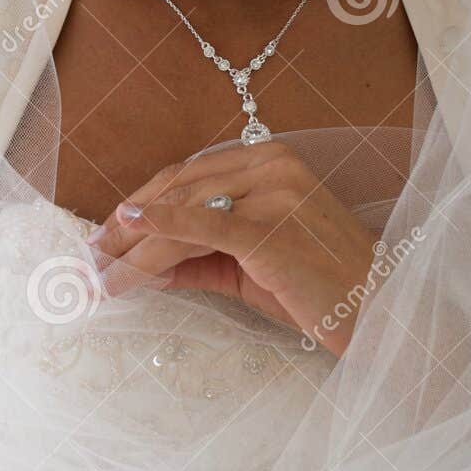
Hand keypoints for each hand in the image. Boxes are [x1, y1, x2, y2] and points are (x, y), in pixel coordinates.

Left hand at [88, 139, 387, 356]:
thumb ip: (199, 260)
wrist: (378, 310)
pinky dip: (163, 227)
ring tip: (103, 274)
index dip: (142, 202)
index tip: (107, 232)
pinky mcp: (272, 229)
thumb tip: (145, 267)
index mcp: (270, 160)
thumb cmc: (319, 288)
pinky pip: (205, 225)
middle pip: (180, 189)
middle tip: (91, 256)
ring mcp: (274, 193)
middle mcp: (272, 165)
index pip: (189, 176)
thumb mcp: (251, 267)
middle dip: (127, 224)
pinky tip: (131, 232)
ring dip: (134, 246)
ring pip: (184, 212)